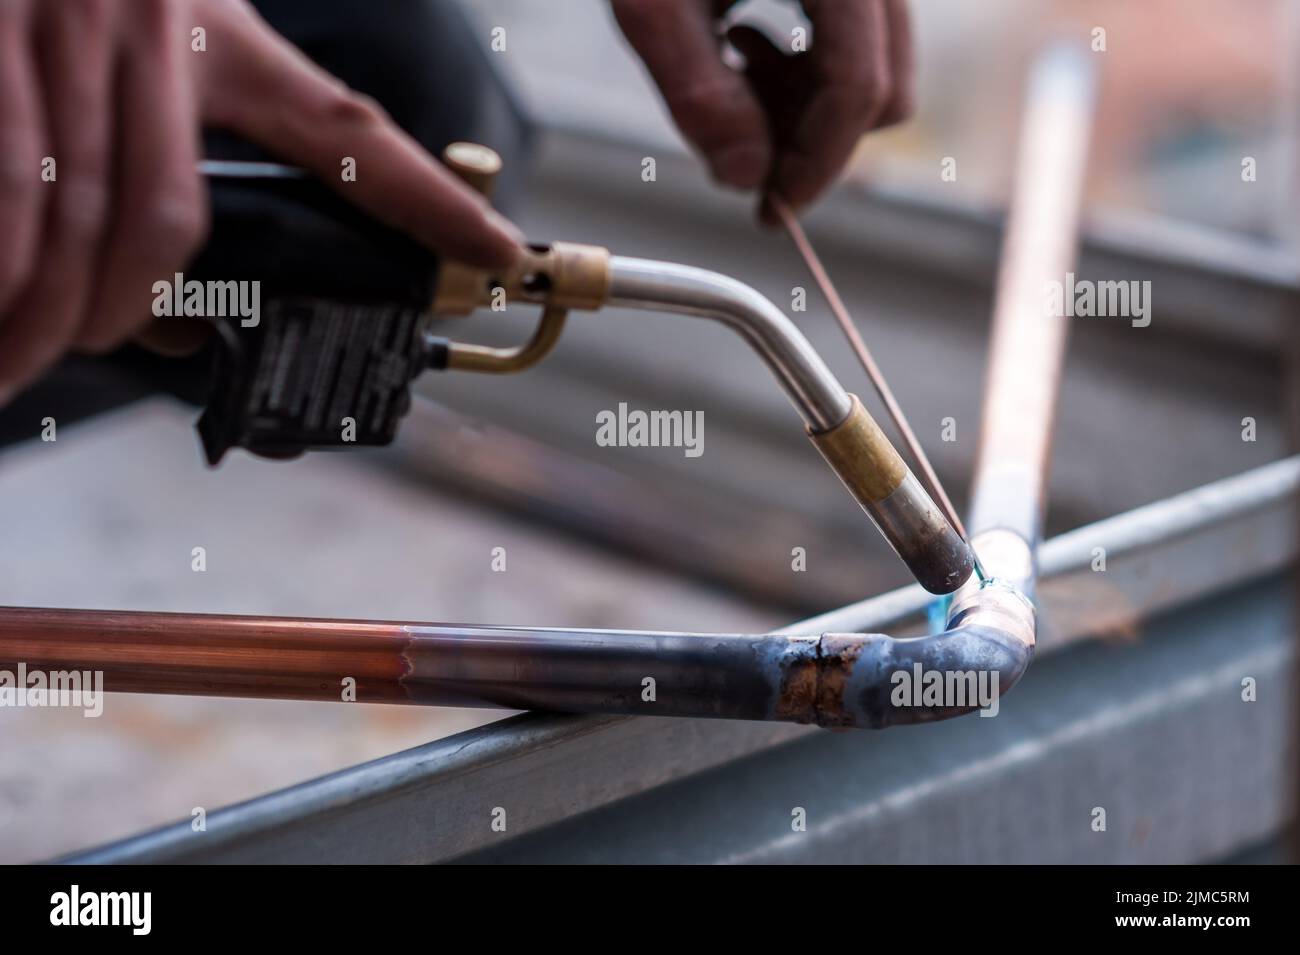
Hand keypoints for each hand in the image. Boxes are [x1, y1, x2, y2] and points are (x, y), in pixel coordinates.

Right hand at [0, 0, 523, 405]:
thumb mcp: (166, 29)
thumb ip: (188, 143)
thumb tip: (178, 316)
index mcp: (222, 35)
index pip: (344, 129)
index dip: (426, 199)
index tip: (496, 251)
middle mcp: (155, 32)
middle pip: (167, 218)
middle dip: (134, 312)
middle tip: (113, 351)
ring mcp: (66, 35)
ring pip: (83, 218)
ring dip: (55, 312)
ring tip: (29, 357)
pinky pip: (5, 189)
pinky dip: (4, 271)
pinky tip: (4, 318)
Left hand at [612, 0, 913, 222]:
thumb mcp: (652, 1)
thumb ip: (696, 93)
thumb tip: (747, 178)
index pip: (859, 87)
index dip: (815, 164)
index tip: (771, 210)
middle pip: (883, 89)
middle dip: (810, 135)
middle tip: (736, 138)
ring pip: (876, 69)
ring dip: (805, 101)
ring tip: (732, 64)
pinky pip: (859, 40)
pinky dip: (808, 65)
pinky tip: (746, 37)